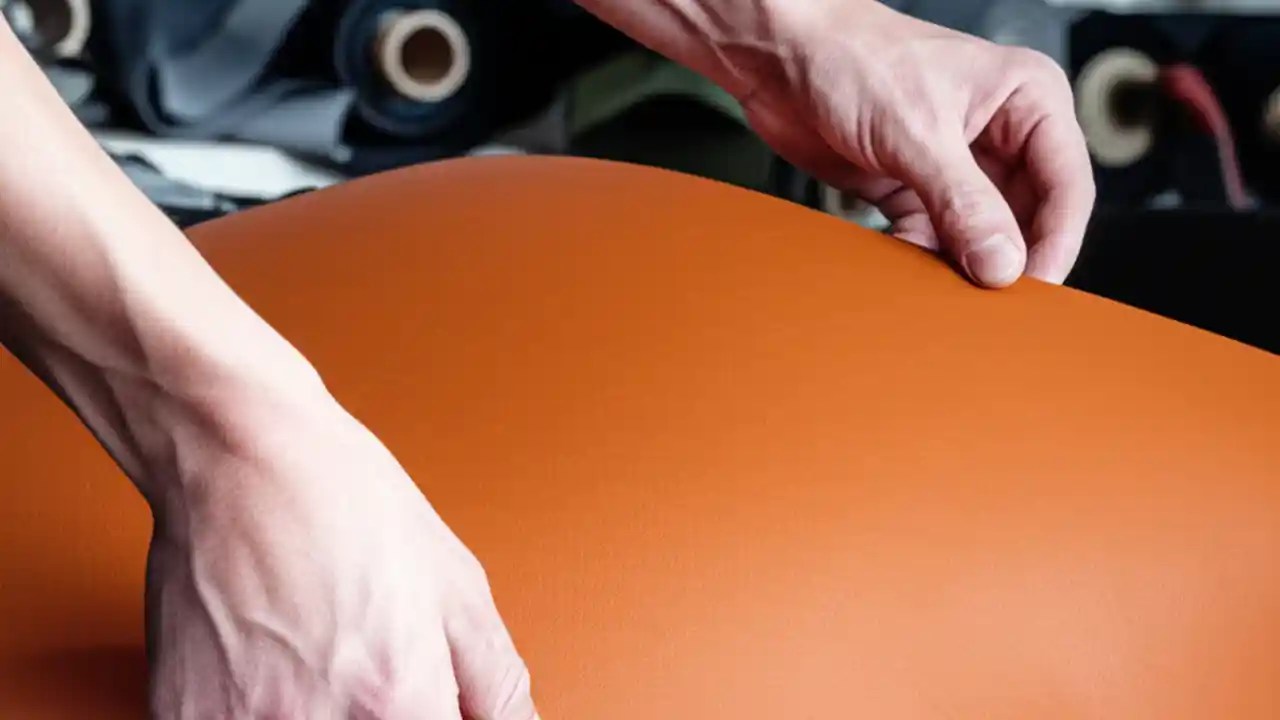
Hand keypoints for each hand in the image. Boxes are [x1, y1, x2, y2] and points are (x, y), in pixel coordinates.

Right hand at [144, 395, 535, 718]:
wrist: (239, 454)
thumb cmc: (344, 502)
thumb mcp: (458, 590)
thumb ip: (498, 689)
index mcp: (398, 702)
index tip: (434, 704)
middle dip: (386, 715)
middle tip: (369, 665)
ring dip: (324, 713)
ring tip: (320, 660)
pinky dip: (264, 712)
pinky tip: (275, 664)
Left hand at [744, 2, 1095, 286]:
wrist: (779, 58)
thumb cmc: (853, 57)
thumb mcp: (919, 135)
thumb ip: (964, 205)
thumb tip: (1002, 264)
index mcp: (1027, 100)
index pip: (1066, 186)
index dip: (1056, 242)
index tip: (1035, 287)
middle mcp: (999, 133)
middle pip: (1027, 217)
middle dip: (1008, 258)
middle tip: (992, 304)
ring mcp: (955, 164)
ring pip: (979, 234)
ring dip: (962, 264)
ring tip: (947, 291)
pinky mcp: (912, 188)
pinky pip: (932, 238)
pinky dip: (921, 258)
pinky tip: (906, 268)